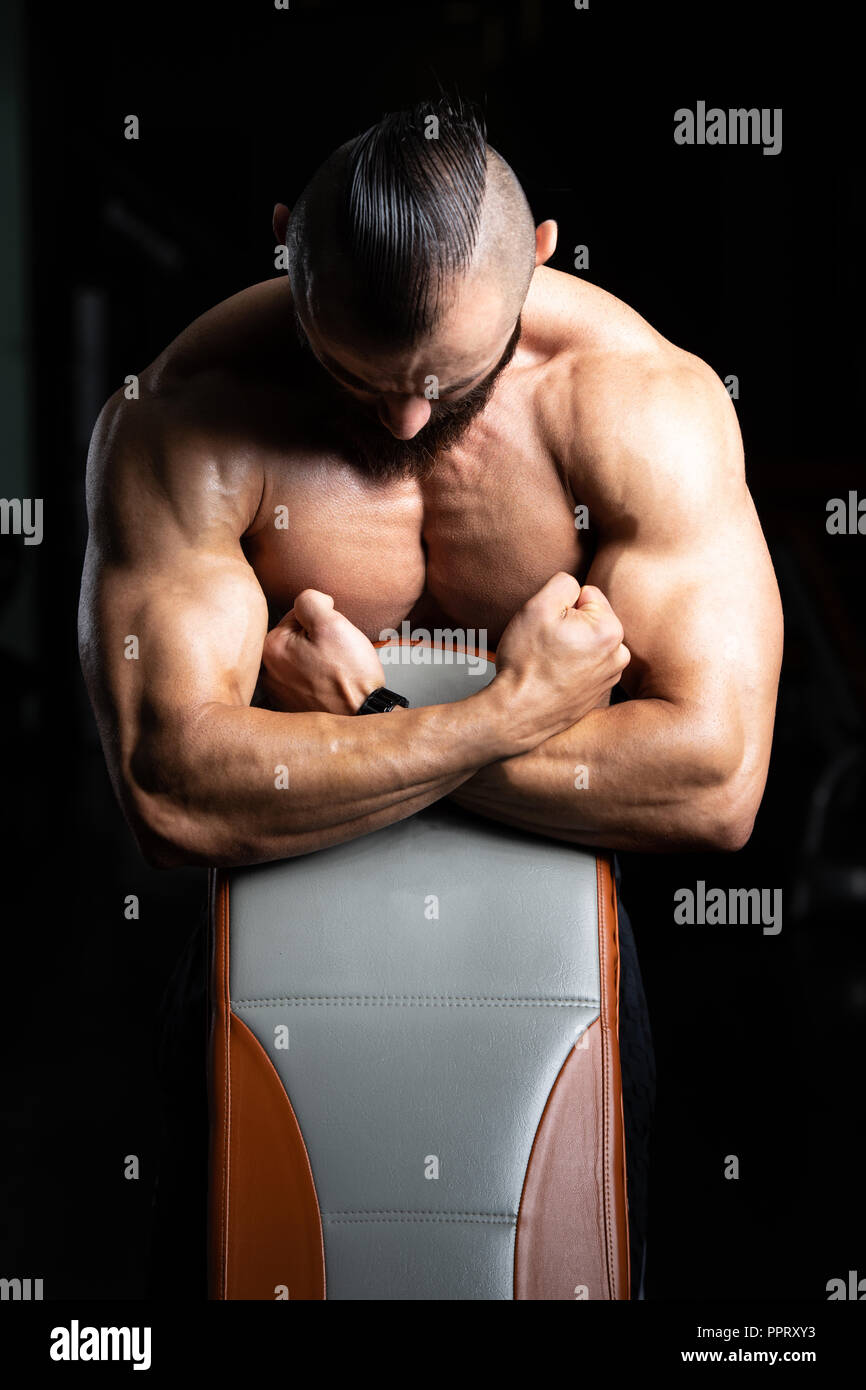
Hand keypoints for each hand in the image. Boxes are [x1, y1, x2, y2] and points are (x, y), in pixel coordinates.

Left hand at [260, 590, 385, 714]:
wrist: (362, 717)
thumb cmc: (350, 675)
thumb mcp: (333, 625)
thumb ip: (311, 601)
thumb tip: (308, 600)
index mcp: (272, 647)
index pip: (295, 615)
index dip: (321, 622)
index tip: (334, 639)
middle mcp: (267, 671)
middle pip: (295, 637)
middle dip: (316, 640)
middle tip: (337, 656)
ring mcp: (277, 691)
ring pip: (299, 658)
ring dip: (316, 659)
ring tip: (335, 672)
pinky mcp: (288, 706)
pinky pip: (301, 680)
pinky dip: (315, 680)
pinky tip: (330, 687)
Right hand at [492, 572, 629, 750]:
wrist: (517, 714)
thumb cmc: (526, 661)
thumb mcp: (538, 606)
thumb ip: (564, 583)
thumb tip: (576, 588)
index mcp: (610, 629)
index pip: (586, 594)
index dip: (561, 606)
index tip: (547, 627)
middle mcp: (619, 654)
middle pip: (590, 619)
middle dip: (568, 626)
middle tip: (545, 646)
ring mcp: (611, 677)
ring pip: (587, 642)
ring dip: (571, 646)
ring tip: (549, 663)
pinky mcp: (599, 693)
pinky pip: (585, 665)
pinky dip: (571, 667)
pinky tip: (553, 678)